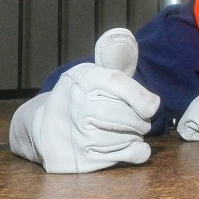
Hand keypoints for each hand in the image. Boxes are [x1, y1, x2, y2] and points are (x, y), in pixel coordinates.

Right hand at [8, 28, 160, 172]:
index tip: (152, 107)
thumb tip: (126, 39)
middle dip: (139, 119)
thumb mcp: (94, 73)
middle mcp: (76, 104)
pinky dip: (135, 152)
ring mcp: (76, 134)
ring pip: (123, 137)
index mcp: (82, 77)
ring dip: (135, 135)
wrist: (45, 126)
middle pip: (121, 114)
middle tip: (142, 121)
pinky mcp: (81, 159)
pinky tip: (136, 147)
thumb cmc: (81, 96)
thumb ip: (114, 57)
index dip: (139, 95)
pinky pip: (120, 156)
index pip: (115, 81)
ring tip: (131, 131)